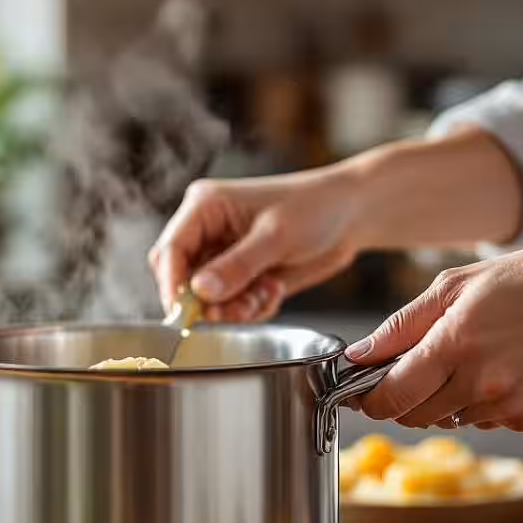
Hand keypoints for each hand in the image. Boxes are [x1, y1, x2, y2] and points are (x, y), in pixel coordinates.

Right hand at [148, 167, 362, 320]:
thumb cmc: (316, 207)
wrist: (352, 216)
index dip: (172, 286)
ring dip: (231, 308)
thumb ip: (237, 265)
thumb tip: (200, 292)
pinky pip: (228, 305)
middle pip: (180, 278)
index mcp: (205, 206)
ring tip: (262, 295)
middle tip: (230, 311)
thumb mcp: (276, 236)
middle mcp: (207, 230)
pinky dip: (248, 308)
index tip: (184, 316)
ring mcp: (223, 255)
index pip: (170, 251)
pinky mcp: (240, 275)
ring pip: (205, 298)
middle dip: (204, 302)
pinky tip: (271, 290)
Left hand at [347, 241, 522, 430]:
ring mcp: (506, 405)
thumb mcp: (454, 288)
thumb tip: (358, 355)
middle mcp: (480, 382)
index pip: (390, 398)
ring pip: (444, 421)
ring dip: (438, 401)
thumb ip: (400, 326)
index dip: (368, 400)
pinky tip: (491, 372)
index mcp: (454, 345)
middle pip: (411, 417)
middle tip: (410, 369)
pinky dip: (472, 405)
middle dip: (400, 399)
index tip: (362, 391)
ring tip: (461, 362)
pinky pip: (478, 422)